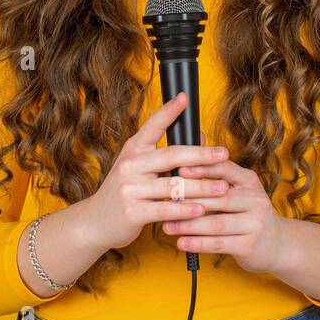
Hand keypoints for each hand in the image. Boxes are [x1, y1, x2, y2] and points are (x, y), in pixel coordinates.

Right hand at [83, 92, 231, 251]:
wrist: (95, 221)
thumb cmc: (126, 191)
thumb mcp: (141, 167)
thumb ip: (168, 154)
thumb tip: (202, 137)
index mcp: (133, 149)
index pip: (153, 125)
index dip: (169, 111)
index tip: (185, 97)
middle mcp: (130, 164)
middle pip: (172, 155)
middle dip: (201, 155)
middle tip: (224, 153)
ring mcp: (130, 188)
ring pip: (173, 185)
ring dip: (201, 187)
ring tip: (223, 188)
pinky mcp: (132, 212)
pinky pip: (165, 209)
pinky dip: (185, 209)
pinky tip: (201, 210)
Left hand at [164, 156, 287, 273]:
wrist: (277, 244)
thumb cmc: (247, 213)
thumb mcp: (238, 190)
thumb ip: (216, 173)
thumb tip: (192, 146)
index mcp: (249, 180)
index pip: (224, 168)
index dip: (201, 168)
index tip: (178, 170)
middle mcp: (255, 199)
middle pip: (218, 197)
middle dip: (188, 199)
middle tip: (165, 201)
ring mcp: (255, 223)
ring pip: (216, 222)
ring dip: (188, 225)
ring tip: (166, 226)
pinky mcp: (250, 245)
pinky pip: (219, 243)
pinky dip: (197, 244)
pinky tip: (181, 243)